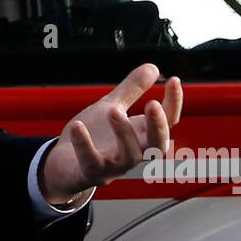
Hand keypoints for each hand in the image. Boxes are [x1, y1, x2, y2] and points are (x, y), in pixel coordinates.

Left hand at [40, 63, 182, 203]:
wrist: (65, 163)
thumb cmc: (94, 136)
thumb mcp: (112, 107)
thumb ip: (132, 90)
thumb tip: (153, 67)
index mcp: (141, 135)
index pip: (167, 122)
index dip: (174, 103)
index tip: (174, 80)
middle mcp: (133, 153)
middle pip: (157, 146)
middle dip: (158, 126)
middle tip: (153, 104)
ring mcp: (113, 166)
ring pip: (129, 156)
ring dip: (123, 133)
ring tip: (113, 110)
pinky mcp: (90, 172)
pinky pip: (91, 162)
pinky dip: (84, 144)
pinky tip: (78, 125)